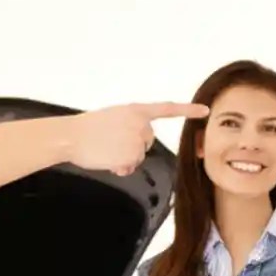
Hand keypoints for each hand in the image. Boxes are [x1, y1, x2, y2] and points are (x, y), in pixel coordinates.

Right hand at [66, 102, 208, 175]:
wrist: (71, 136)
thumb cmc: (86, 128)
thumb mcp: (112, 117)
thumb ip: (129, 125)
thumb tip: (135, 147)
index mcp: (135, 110)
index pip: (166, 109)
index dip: (187, 110)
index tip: (205, 111)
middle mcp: (140, 123)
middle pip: (147, 141)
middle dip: (133, 146)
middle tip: (110, 144)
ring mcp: (137, 139)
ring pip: (138, 155)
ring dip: (124, 158)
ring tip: (105, 151)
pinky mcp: (132, 154)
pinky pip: (130, 166)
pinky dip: (120, 166)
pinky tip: (106, 160)